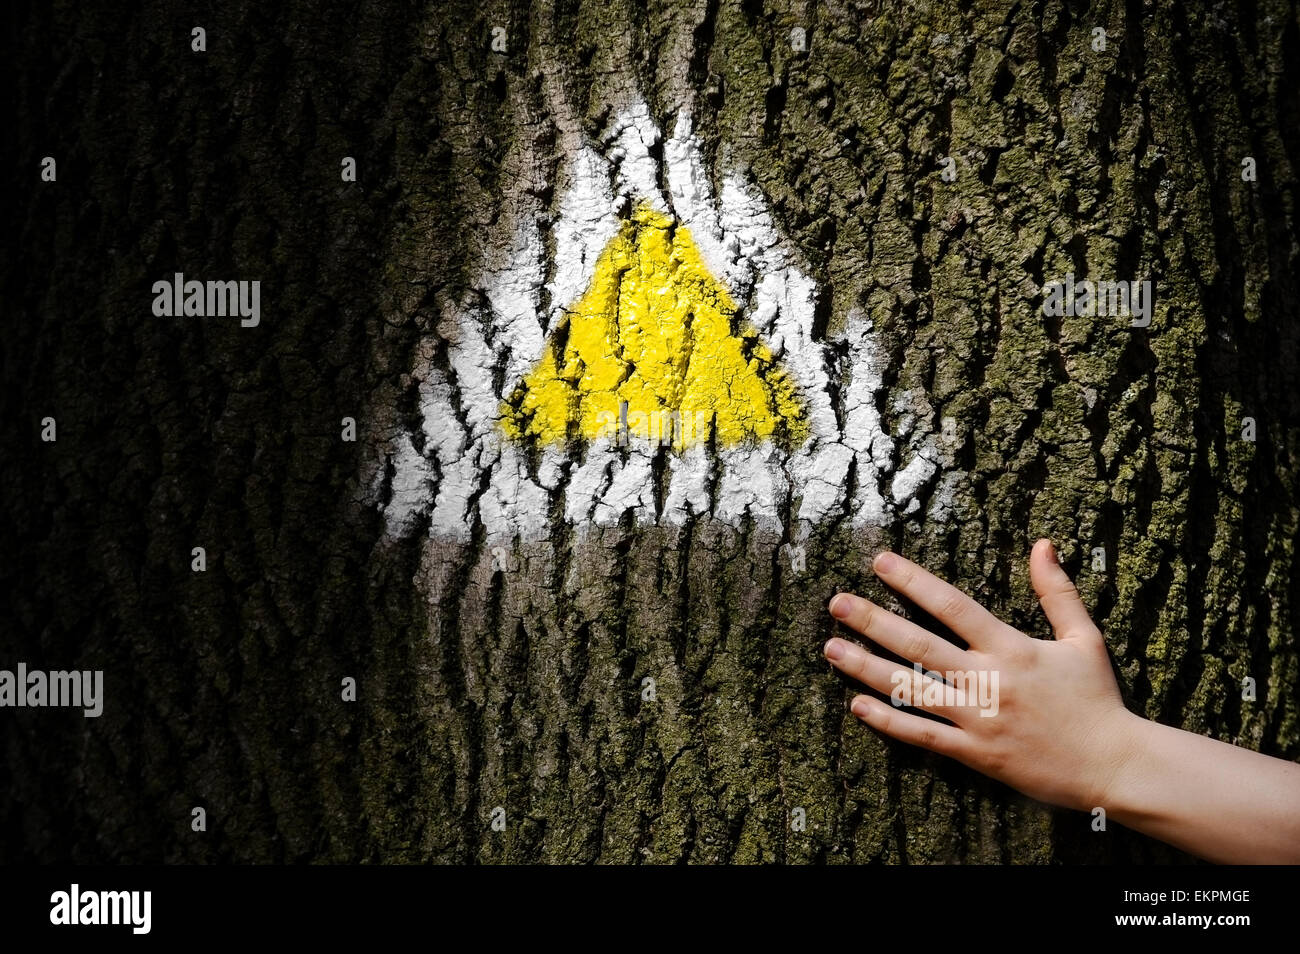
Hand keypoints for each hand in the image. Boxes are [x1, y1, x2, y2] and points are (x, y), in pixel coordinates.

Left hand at [823, 539, 1140, 812]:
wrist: (1115, 765)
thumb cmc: (1098, 699)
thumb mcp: (1082, 638)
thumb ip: (1056, 592)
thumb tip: (1042, 544)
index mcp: (1011, 648)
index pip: (952, 606)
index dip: (914, 582)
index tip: (880, 562)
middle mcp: (989, 680)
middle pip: (919, 644)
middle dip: (874, 621)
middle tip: (836, 602)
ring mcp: (978, 719)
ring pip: (911, 688)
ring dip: (867, 667)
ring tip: (831, 648)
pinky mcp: (976, 754)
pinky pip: (923, 736)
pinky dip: (889, 721)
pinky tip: (858, 706)